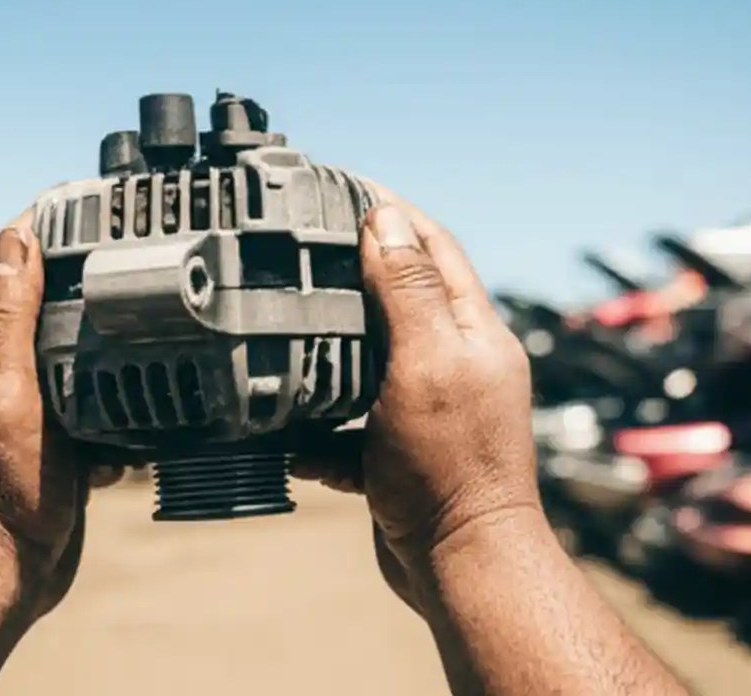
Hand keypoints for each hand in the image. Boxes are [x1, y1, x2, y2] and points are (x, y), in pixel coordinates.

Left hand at [0, 213, 121, 621]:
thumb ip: (2, 317)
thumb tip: (17, 238)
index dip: (39, 225)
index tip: (86, 204)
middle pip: (36, 295)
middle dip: (80, 268)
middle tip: (131, 247)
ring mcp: (19, 402)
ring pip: (67, 344)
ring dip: (102, 329)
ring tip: (149, 309)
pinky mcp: (49, 434)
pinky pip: (86, 393)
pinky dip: (111, 386)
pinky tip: (141, 390)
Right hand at [294, 200, 540, 609]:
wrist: (459, 564)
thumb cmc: (452, 467)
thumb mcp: (427, 363)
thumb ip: (406, 291)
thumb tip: (386, 218)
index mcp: (471, 332)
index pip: (432, 246)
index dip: (391, 211)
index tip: (340, 186)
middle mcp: (453, 363)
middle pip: (397, 297)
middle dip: (350, 271)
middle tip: (298, 247)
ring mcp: (425, 408)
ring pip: (365, 360)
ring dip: (325, 350)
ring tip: (279, 330)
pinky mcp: (397, 451)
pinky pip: (348, 423)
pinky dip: (318, 426)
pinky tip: (289, 432)